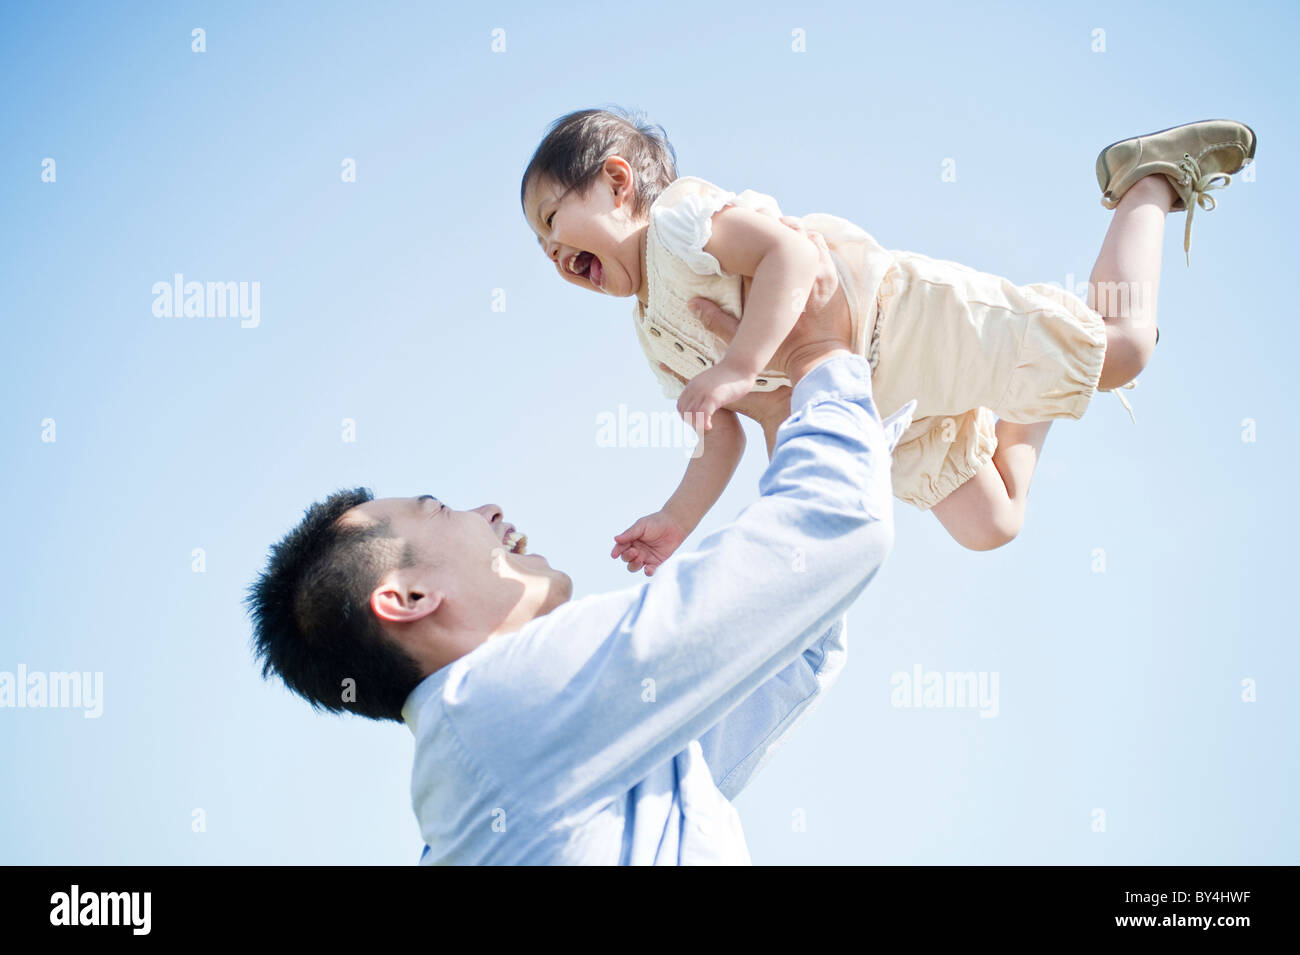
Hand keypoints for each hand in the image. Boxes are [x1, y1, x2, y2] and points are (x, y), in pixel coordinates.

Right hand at [611, 510, 688, 575]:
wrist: (674, 524)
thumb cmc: (656, 523)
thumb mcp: (641, 526)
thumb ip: (629, 534)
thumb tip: (615, 539)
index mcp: (631, 540)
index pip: (621, 547)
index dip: (617, 551)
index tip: (614, 555)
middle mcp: (636, 549)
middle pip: (626, 559)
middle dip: (627, 557)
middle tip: (634, 552)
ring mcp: (645, 557)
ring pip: (634, 566)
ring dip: (634, 565)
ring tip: (640, 558)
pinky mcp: (656, 562)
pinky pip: (649, 571)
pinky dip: (647, 572)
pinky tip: (648, 569)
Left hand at [675, 362, 755, 431]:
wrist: (741, 364)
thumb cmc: (731, 375)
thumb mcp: (711, 382)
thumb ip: (705, 390)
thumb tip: (705, 400)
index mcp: (693, 385)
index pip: (680, 406)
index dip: (685, 416)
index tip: (696, 422)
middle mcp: (695, 388)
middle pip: (684, 412)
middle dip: (691, 423)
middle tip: (702, 427)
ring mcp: (703, 392)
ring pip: (692, 414)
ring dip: (697, 425)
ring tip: (706, 427)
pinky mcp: (714, 396)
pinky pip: (703, 414)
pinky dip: (704, 423)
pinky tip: (709, 426)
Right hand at [695, 218, 852, 383]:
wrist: (816, 359)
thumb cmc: (781, 351)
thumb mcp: (741, 337)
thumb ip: (716, 320)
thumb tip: (692, 303)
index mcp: (768, 280)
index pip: (757, 241)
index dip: (751, 230)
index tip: (742, 227)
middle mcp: (793, 269)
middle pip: (782, 228)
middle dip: (771, 224)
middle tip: (761, 225)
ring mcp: (815, 269)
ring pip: (802, 231)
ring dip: (790, 230)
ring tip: (780, 234)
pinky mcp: (829, 274)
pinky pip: (818, 243)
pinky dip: (808, 240)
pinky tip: (800, 245)